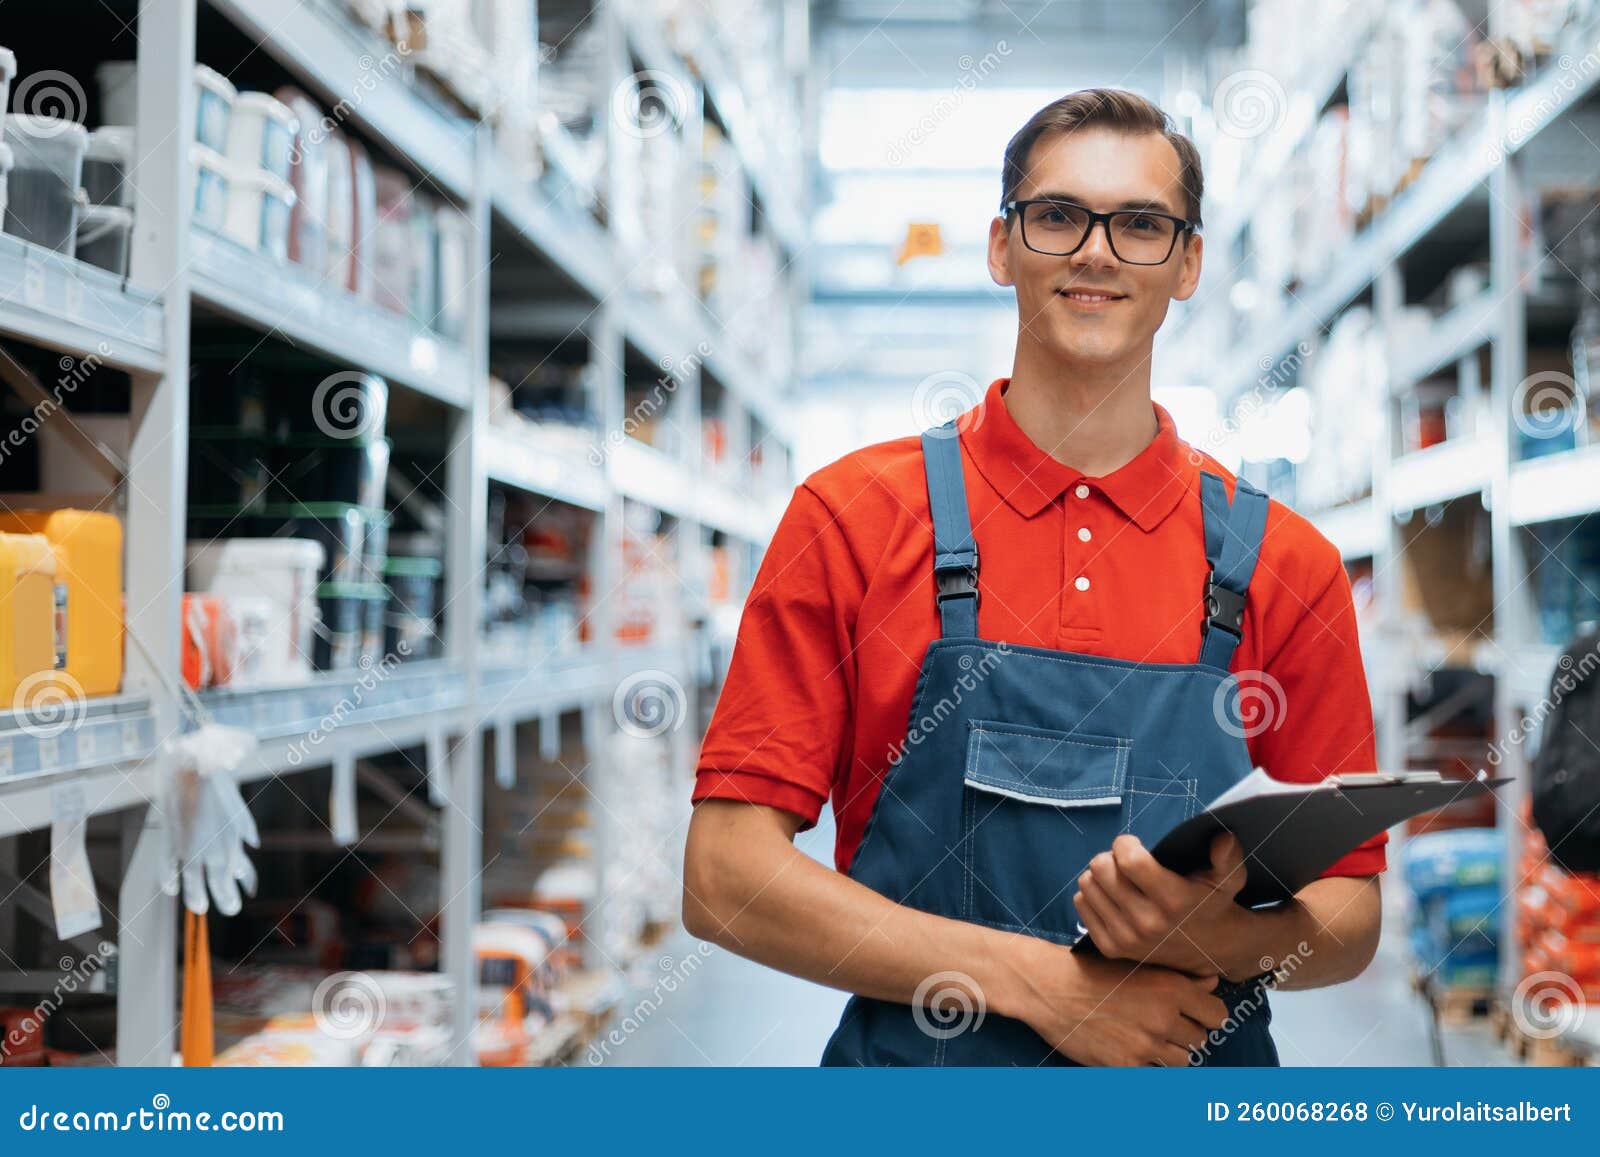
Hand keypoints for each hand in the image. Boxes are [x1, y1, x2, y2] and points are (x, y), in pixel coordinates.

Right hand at [1013, 941, 1229, 1065]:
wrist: (1051, 988)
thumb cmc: (1093, 971)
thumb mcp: (1138, 964)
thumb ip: (1180, 977)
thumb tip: (1211, 985)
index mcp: (1171, 988)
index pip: (1217, 1014)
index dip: (1206, 1013)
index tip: (1194, 1013)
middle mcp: (1163, 1019)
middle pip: (1200, 1039)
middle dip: (1185, 1032)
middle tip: (1163, 1023)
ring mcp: (1146, 1046)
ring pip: (1182, 1061)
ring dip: (1170, 1051)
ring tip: (1149, 1038)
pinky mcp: (1127, 1066)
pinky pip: (1155, 1072)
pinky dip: (1147, 1063)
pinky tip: (1131, 1048)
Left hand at [1074, 832, 1252, 977]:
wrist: (1210, 949)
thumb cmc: (1214, 904)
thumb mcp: (1228, 879)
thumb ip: (1227, 857)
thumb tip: (1223, 838)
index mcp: (1173, 900)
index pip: (1128, 859)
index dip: (1126, 843)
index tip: (1135, 845)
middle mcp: (1147, 922)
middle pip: (1100, 868)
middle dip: (1111, 857)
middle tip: (1126, 863)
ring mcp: (1126, 938)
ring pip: (1087, 884)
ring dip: (1100, 876)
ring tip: (1119, 879)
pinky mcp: (1112, 948)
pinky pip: (1081, 905)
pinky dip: (1092, 895)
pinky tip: (1112, 896)